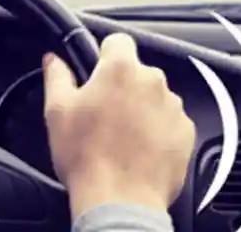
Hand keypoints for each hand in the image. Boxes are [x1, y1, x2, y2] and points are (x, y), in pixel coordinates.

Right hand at [42, 33, 195, 218]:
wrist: (121, 199)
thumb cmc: (87, 158)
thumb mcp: (57, 113)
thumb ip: (57, 77)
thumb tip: (54, 60)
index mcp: (121, 69)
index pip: (118, 41)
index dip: (105, 55)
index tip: (97, 72)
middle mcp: (153, 81)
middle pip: (137, 72)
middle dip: (122, 87)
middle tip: (103, 114)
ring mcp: (174, 106)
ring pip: (155, 97)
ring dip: (141, 109)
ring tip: (121, 137)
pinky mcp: (186, 131)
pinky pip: (171, 122)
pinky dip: (158, 131)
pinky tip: (140, 150)